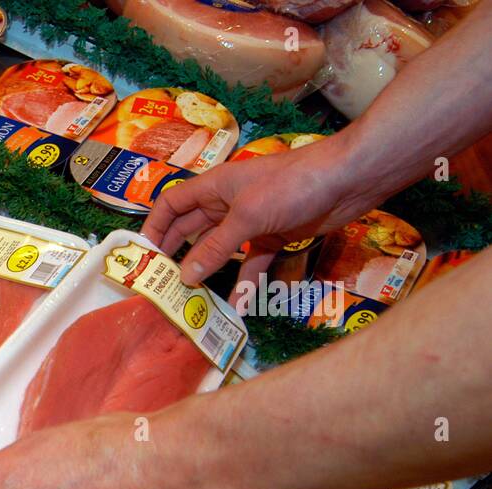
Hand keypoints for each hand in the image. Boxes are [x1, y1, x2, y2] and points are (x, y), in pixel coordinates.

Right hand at [142, 136, 379, 288]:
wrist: (349, 179)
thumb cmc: (292, 185)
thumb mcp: (247, 217)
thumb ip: (214, 249)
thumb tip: (184, 277)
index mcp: (214, 187)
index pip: (171, 205)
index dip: (154, 227)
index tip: (143, 256)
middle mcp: (227, 204)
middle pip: (191, 230)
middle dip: (176, 256)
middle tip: (161, 285)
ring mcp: (250, 222)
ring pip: (219, 251)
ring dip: (207, 274)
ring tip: (192, 301)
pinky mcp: (273, 237)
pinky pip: (250, 264)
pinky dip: (243, 283)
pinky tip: (236, 307)